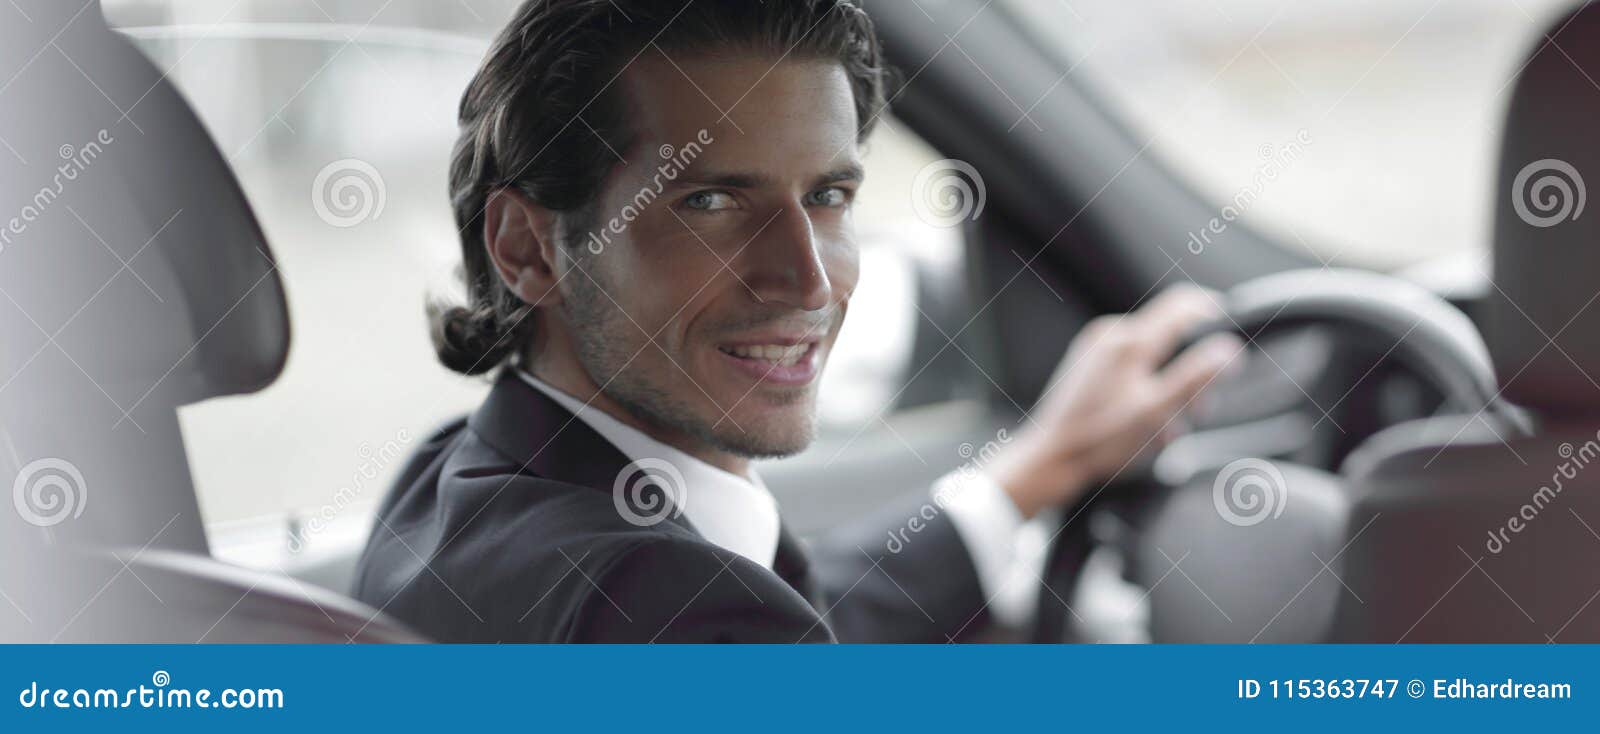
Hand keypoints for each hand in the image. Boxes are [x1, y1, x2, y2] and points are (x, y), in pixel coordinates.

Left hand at [988, 285, 1242, 518]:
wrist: (1050, 459)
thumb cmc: (1100, 440)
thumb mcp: (1156, 412)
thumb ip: (1196, 377)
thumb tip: (1229, 349)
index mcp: (1130, 340)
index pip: (1183, 304)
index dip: (1216, 313)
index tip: (1234, 334)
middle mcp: (1111, 334)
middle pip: (1171, 336)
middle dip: (1193, 372)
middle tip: (1197, 410)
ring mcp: (1097, 348)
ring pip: (1153, 355)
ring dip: (1170, 388)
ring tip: (1166, 428)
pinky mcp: (1089, 364)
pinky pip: (1131, 366)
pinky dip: (1148, 389)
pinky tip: (1146, 423)